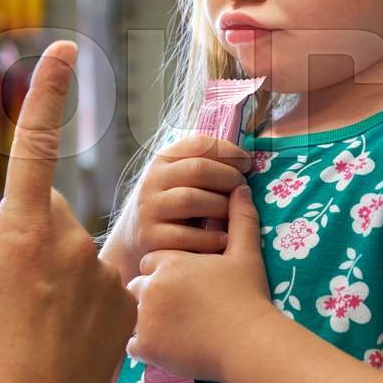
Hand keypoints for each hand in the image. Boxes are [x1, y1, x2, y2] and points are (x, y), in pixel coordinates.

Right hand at [0, 41, 135, 382]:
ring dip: (55, 278)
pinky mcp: (126, 298)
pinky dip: (82, 305)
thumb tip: (4, 227)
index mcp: (20, 229)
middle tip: (9, 296)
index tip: (62, 48)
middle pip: (45, 215)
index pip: (33, 145)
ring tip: (36, 330)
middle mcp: (67, 238)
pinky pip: (97, 285)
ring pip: (71, 254)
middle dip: (29, 240)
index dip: (46, 93)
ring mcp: (101, 269)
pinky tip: (66, 342)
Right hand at [124, 134, 253, 257]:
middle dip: (228, 178)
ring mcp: (148, 209)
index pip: (199, 144)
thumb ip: (206, 166)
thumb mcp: (180, 179)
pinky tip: (224, 239)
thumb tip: (247, 159)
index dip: (228, 152)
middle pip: (198, 169)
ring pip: (190, 199)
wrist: (135, 239)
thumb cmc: (173, 206)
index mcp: (163, 160)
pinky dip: (210, 237)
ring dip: (221, 206)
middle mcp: (152, 181)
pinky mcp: (149, 238)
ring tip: (234, 214)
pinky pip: (185, 235)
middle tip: (243, 189)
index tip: (247, 163)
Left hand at [127, 185, 275, 382]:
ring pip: (132, 315)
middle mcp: (151, 286)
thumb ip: (240, 218)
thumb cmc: (248, 296)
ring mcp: (144, 317)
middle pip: (138, 286)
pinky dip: (147, 346)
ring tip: (173, 329)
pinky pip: (132, 344)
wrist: (248, 342)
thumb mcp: (246, 253)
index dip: (167, 272)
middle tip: (179, 309)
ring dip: (147, 320)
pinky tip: (168, 346)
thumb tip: (241, 188)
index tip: (185, 284)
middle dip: (153, 295)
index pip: (152, 261)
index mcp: (169, 261)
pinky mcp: (145, 346)